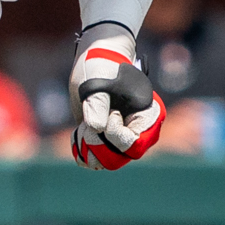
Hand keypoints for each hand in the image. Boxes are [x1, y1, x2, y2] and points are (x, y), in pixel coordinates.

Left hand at [68, 22, 164, 168]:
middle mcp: (137, 131)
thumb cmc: (102, 67)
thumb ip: (98, 105)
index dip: (115, 135)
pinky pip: (97, 158)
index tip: (108, 114)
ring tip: (81, 129)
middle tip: (86, 128)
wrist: (94, 62)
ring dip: (90, 150)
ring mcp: (121, 136)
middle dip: (99, 147)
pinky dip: (84, 152)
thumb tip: (97, 128)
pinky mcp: (106, 139)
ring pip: (108, 161)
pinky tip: (78, 134)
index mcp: (147, 116)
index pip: (133, 144)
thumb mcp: (98, 81)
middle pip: (121, 157)